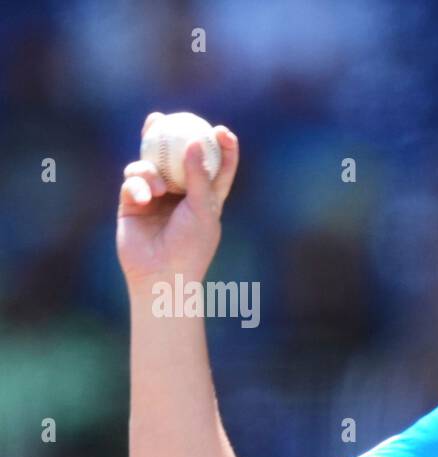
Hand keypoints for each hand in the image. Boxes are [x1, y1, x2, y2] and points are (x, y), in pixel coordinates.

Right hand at [116, 112, 239, 285]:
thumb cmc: (191, 246)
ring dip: (150, 169)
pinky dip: (137, 185)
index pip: (217, 168)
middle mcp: (181, 195)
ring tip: (158, 189)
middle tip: (165, 118)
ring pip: (148, 166)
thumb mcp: (203, 210)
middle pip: (176, 158)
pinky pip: (132, 181)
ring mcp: (156, 198)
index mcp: (206, 199)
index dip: (222, 148)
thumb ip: (199, 176)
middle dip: (169, 136)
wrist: (161, 274)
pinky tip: (143, 197)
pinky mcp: (133, 203)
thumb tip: (196, 141)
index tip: (221, 130)